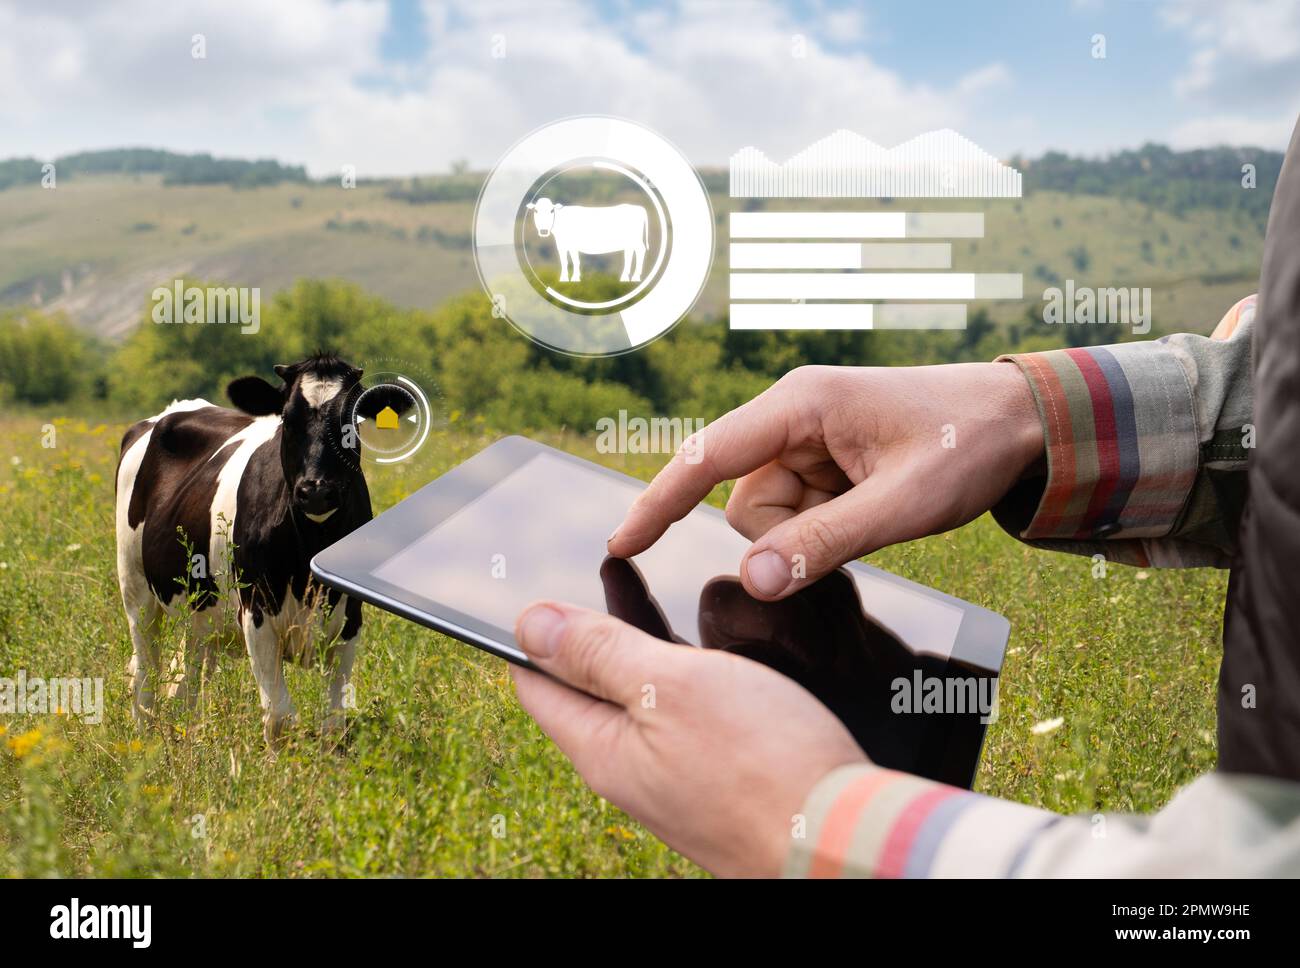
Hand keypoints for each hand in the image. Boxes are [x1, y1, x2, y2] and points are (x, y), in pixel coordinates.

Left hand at [511, 601, 867, 876]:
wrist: (846, 838)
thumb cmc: (763, 763)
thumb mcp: (669, 685)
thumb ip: (598, 653)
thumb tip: (528, 623)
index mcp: (602, 751)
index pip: (536, 684)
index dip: (535, 631)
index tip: (546, 588)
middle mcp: (630, 773)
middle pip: (587, 692)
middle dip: (589, 636)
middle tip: (600, 580)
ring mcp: (674, 780)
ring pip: (639, 703)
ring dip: (638, 651)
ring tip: (649, 600)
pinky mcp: (717, 783)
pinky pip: (682, 721)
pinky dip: (680, 679)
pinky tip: (706, 659)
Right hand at [608, 362, 1042, 599]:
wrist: (1022, 422)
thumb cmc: (967, 445)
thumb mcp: (902, 504)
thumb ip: (824, 544)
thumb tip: (751, 580)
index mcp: (801, 405)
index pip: (705, 457)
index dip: (659, 503)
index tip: (621, 544)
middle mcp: (793, 416)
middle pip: (742, 502)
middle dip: (786, 534)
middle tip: (859, 523)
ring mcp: (808, 439)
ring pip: (768, 514)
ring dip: (811, 532)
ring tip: (877, 509)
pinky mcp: (824, 459)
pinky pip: (798, 512)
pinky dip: (827, 526)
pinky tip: (875, 507)